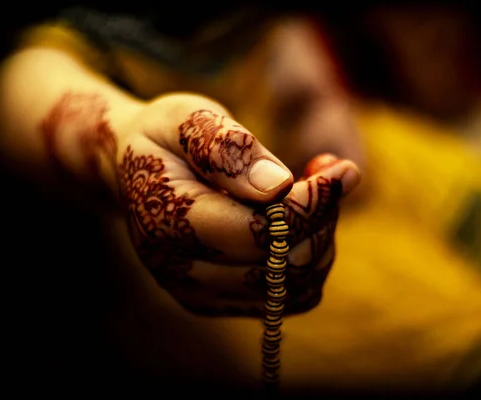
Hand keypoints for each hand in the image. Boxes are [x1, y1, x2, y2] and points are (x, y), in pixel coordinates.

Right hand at [47, 92, 360, 316]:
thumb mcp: (186, 118)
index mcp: (166, 224)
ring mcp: (198, 292)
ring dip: (320, 240)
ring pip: (293, 287)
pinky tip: (300, 223)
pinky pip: (287, 297)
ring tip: (312, 195)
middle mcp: (178, 271)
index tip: (343, 170)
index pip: (257, 234)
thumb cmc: (165, 138)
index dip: (311, 204)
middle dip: (320, 219)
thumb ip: (226, 148)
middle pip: (280, 266)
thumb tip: (277, 186)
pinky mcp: (218, 299)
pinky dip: (308, 260)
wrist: (137, 170)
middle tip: (329, 175)